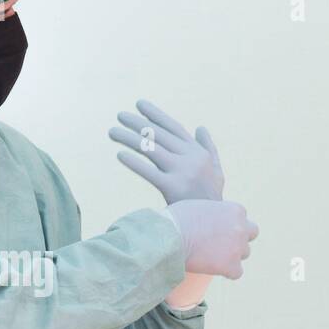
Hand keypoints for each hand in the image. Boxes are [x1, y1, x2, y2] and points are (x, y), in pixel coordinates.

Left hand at [109, 99, 224, 202]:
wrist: (215, 223)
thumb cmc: (211, 198)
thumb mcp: (216, 170)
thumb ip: (208, 147)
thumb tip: (200, 127)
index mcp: (198, 152)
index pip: (173, 127)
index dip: (155, 114)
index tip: (139, 104)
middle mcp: (190, 158)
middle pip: (159, 135)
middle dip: (138, 123)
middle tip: (119, 115)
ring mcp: (182, 172)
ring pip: (152, 149)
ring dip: (129, 138)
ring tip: (112, 131)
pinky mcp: (174, 188)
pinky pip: (150, 172)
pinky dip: (134, 162)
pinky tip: (120, 154)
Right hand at [166, 199, 257, 278]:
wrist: (168, 238)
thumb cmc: (175, 220)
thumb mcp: (198, 206)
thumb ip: (212, 212)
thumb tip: (209, 220)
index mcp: (235, 210)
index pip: (242, 219)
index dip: (229, 226)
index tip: (217, 231)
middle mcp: (241, 227)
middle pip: (251, 234)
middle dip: (239, 238)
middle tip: (221, 244)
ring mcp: (238, 247)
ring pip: (244, 254)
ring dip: (231, 256)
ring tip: (211, 258)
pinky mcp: (231, 266)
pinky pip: (236, 273)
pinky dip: (225, 272)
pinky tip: (211, 269)